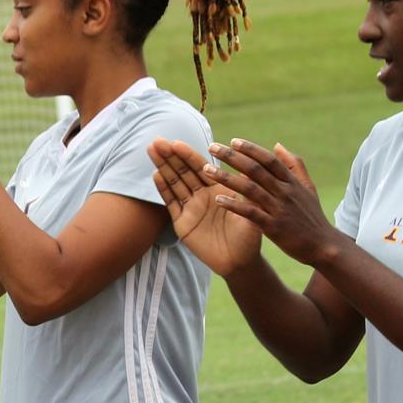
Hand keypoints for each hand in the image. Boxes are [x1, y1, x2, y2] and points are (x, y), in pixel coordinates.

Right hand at [148, 138, 261, 275]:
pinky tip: (156, 175)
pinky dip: (164, 190)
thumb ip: (246, 190)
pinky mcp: (183, 224)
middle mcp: (202, 196)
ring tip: (152, 150)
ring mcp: (191, 208)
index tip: (177, 142)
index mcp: (218, 189)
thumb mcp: (250, 210)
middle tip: (158, 141)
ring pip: (175, 183)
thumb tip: (247, 166)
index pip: (201, 167)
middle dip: (171, 156)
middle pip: (184, 172)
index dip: (188, 155)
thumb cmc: (249, 236)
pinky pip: (172, 204)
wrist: (240, 262)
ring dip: (163, 167)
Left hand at [204, 138, 342, 266]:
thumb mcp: (308, 187)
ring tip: (207, 170)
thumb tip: (277, 145)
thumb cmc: (312, 216)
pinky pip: (250, 213)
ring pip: (249, 188)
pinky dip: (234, 205)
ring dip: (226, 178)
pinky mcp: (273, 227)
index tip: (233, 141)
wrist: (323, 246)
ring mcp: (279, 209)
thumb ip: (295, 164)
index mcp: (291, 181)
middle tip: (212, 147)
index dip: (251, 149)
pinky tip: (218, 199)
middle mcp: (284, 192)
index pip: (269, 159)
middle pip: (255, 169)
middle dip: (232, 157)